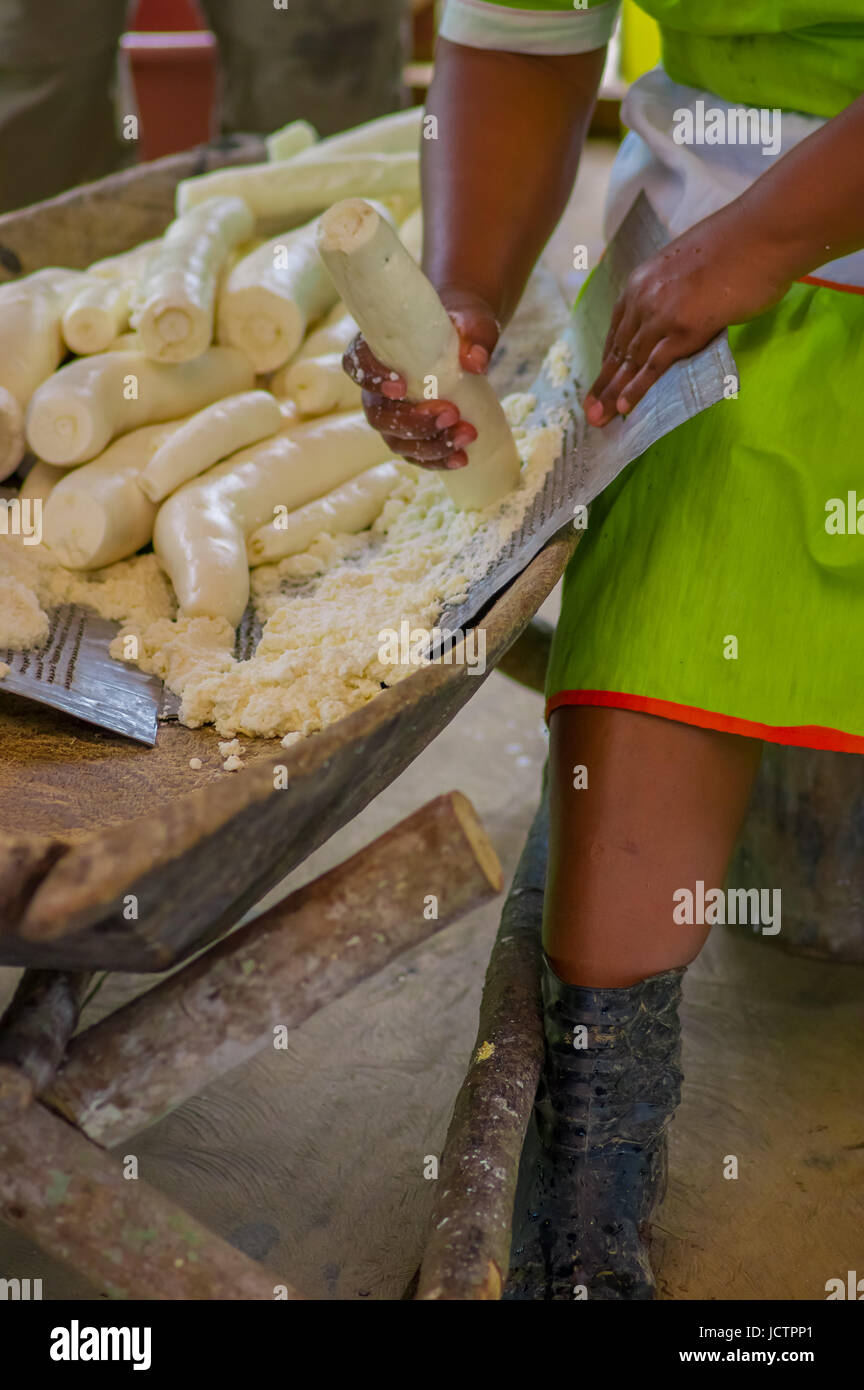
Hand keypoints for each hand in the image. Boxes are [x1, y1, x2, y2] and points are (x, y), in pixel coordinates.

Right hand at [342, 288, 499, 468]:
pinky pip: (415, 455)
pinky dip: (437, 460)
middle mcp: (377, 388)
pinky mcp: (410, 435)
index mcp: (378, 350)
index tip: (401, 385)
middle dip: (412, 422)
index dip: (372, 379)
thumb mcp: (473, 322)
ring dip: (429, 445)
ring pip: (396, 440)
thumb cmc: (462, 325)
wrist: (469, 340)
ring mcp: (392, 415)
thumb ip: (475, 335)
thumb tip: (475, 361)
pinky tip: (461, 458)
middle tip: (451, 414)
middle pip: (378, 414)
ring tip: (466, 436)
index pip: (357, 365)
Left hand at [583, 207, 795, 426]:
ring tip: (600, 420)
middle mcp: (644, 296)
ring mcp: (661, 313)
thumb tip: (683, 305)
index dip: (608, 359)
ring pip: (629, 361)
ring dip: (613, 394)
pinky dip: (636, 390)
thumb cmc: (738, 245)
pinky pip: (652, 366)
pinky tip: (623, 409)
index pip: (618, 328)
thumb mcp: (690, 264)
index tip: (601, 381)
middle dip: (603, 383)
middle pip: (618, 348)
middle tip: (589, 411)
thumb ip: (676, 287)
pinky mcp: (682, 329)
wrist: (762, 234)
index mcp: (643, 279)